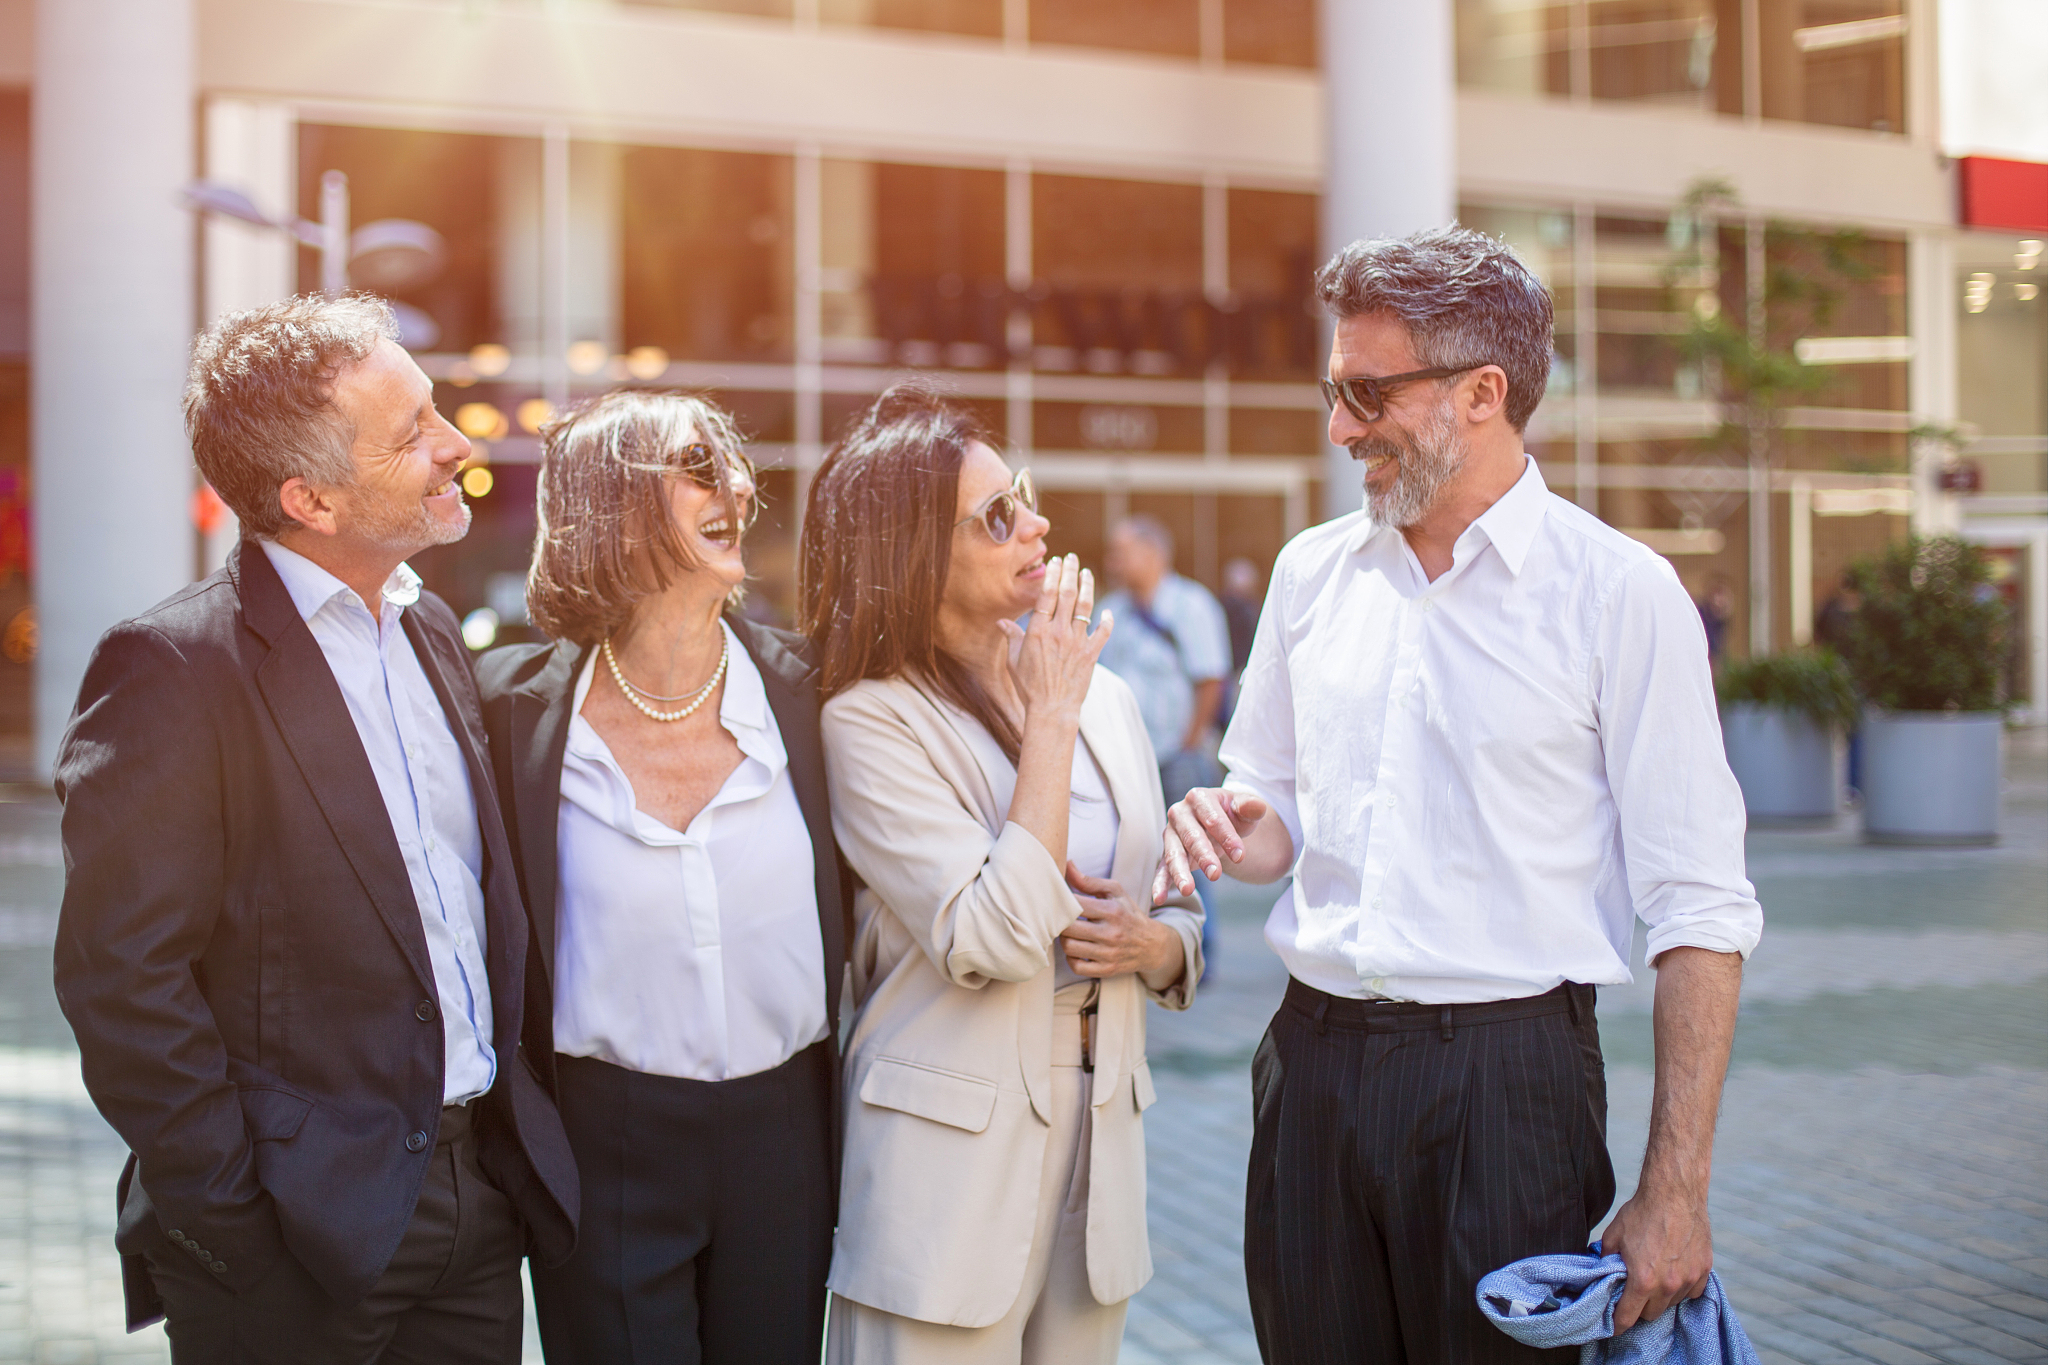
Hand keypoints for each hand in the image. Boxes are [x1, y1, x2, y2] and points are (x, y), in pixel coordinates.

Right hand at [998, 553, 1110, 726]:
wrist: (1051, 709)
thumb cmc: (1029, 687)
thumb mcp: (1015, 661)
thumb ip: (1012, 637)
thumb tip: (1001, 622)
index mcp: (1038, 631)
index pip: (1046, 595)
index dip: (1052, 575)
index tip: (1055, 562)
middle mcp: (1059, 632)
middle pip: (1067, 593)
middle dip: (1070, 571)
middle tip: (1072, 558)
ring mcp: (1077, 642)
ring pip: (1086, 606)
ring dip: (1087, 586)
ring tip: (1087, 573)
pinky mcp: (1092, 654)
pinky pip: (1103, 632)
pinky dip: (1107, 620)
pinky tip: (1106, 611)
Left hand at [1059, 862, 1180, 978]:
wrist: (1152, 945)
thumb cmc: (1129, 914)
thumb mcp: (1115, 892)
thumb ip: (1089, 881)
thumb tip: (1067, 865)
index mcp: (1112, 911)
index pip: (1075, 905)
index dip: (1061, 902)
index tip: (1059, 901)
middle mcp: (1111, 933)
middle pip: (1067, 928)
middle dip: (1060, 921)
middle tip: (1061, 918)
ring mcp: (1108, 953)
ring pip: (1069, 947)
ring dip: (1064, 939)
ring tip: (1069, 933)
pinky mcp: (1106, 969)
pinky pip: (1076, 967)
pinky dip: (1071, 958)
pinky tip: (1076, 949)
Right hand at [1152, 787, 1269, 903]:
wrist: (1218, 823)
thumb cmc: (1232, 815)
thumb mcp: (1244, 809)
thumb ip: (1251, 807)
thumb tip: (1258, 806)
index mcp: (1199, 797)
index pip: (1213, 818)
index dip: (1227, 837)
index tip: (1240, 857)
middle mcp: (1180, 813)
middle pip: (1191, 836)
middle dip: (1204, 856)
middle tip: (1215, 875)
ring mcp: (1171, 834)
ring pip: (1174, 854)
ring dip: (1180, 872)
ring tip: (1188, 890)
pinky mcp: (1167, 853)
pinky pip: (1162, 869)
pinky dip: (1160, 884)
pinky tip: (1159, 898)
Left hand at [1601, 1186, 1713, 1333]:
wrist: (1674, 1193)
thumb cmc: (1643, 1212)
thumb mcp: (1613, 1235)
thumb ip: (1605, 1258)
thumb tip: (1600, 1270)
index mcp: (1643, 1280)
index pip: (1628, 1316)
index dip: (1618, 1323)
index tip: (1614, 1325)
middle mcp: (1668, 1285)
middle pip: (1651, 1314)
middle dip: (1640, 1308)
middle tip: (1633, 1294)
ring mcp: (1689, 1279)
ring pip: (1672, 1304)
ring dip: (1662, 1298)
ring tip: (1654, 1279)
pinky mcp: (1704, 1270)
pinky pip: (1692, 1292)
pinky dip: (1682, 1288)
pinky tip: (1674, 1274)